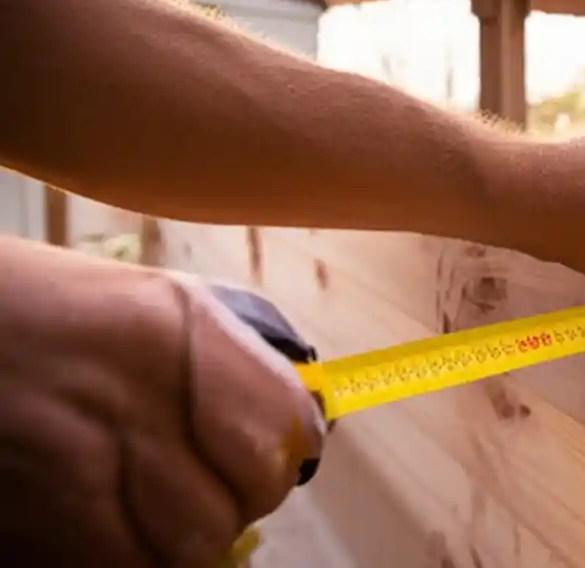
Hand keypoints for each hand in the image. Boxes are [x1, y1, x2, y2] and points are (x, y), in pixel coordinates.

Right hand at [0, 238, 323, 566]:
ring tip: (153, 507)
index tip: (275, 454)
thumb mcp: (145, 298)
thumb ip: (227, 352)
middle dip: (236, 501)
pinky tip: (106, 523)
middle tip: (210, 487)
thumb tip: (297, 415)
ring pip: (184, 551)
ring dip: (181, 540)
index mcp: (171, 332)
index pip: (283, 426)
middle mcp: (132, 403)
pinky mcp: (31, 530)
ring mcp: (76, 475)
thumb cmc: (32, 304)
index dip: (285, 449)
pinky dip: (126, 558)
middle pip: (240, 501)